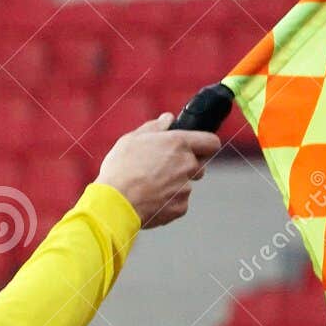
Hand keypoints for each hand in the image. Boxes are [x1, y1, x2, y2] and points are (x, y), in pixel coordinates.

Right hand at [96, 113, 220, 227]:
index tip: (198, 149)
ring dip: (174, 185)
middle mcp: (187, 164)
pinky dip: (168, 202)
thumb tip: (168, 119)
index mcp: (178, 143)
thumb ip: (154, 127)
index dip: (206, 145)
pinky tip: (150, 200)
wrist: (115, 203)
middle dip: (184, 166)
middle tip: (161, 169)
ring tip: (149, 187)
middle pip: (198, 165)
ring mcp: (185, 187)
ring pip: (186, 184)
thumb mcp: (131, 139)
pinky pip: (178, 202)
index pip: (211, 142)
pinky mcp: (180, 207)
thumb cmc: (120, 169)